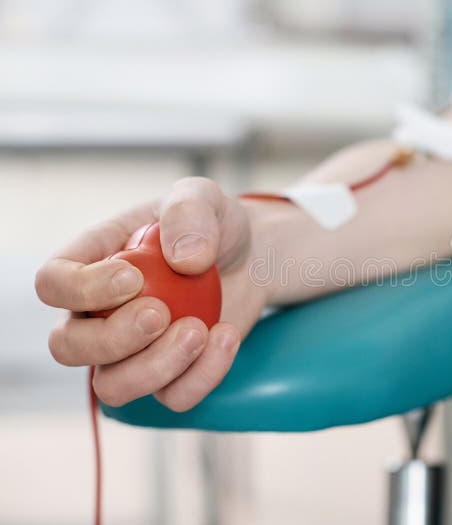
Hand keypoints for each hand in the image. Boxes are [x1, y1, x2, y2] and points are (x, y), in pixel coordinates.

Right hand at [36, 177, 266, 410]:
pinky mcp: (172, 375)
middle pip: (68, 346)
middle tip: (161, 313)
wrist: (252, 258)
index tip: (133, 278)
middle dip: (112, 339)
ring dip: (154, 367)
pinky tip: (227, 336)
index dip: (81, 289)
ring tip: (201, 331)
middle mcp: (98, 313)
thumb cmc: (213, 226)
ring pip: (113, 387)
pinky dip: (201, 376)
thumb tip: (184, 260)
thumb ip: (189, 212)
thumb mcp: (204, 199)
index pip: (53, 284)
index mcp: (91, 263)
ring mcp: (133, 351)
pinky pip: (172, 397)